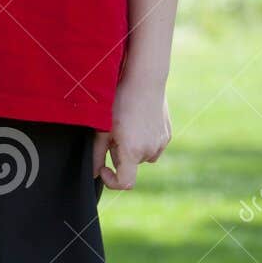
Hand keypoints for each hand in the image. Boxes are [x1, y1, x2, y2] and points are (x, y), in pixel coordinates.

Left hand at [93, 76, 170, 190]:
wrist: (144, 79)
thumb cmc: (119, 102)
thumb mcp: (103, 129)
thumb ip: (96, 155)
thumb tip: (94, 173)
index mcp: (132, 151)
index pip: (125, 183)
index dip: (112, 181)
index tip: (104, 168)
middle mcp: (150, 150)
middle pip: (132, 166)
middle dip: (121, 155)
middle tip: (115, 132)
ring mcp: (161, 143)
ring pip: (143, 156)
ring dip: (134, 149)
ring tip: (128, 125)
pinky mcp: (167, 134)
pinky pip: (154, 145)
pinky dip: (145, 140)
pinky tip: (139, 120)